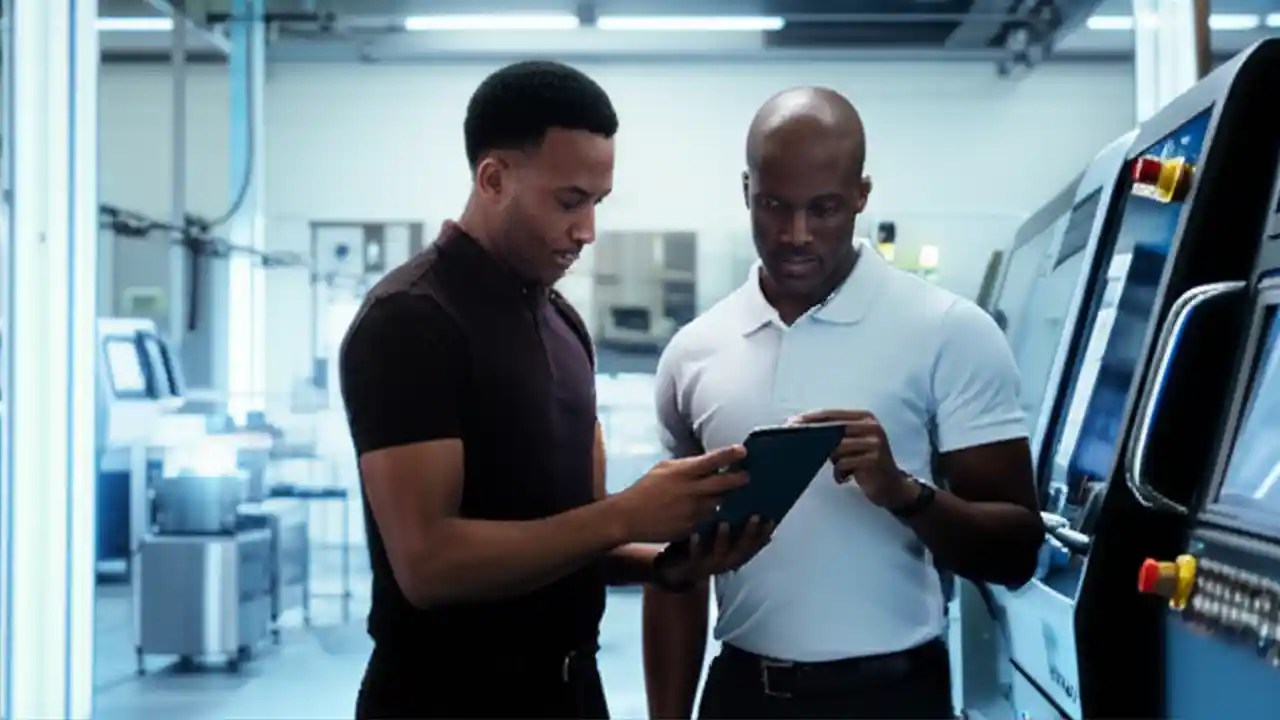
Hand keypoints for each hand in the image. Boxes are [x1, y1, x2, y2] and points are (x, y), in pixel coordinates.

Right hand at [614, 445, 748, 542]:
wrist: (628, 517)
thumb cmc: (646, 489)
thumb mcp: (664, 469)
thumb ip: (687, 465)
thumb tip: (708, 461)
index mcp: (683, 472)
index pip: (712, 460)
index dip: (730, 454)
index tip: (744, 450)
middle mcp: (690, 491)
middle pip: (724, 483)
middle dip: (740, 479)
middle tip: (748, 476)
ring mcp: (692, 511)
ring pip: (721, 503)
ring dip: (730, 498)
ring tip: (739, 494)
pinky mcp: (692, 527)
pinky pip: (711, 519)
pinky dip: (718, 514)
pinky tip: (724, 512)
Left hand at [659, 518, 775, 585]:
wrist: (678, 571)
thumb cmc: (705, 547)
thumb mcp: (723, 538)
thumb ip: (738, 526)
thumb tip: (755, 506)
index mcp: (738, 554)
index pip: (756, 543)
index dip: (765, 533)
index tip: (771, 518)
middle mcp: (728, 561)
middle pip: (743, 549)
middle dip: (749, 533)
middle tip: (755, 516)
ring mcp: (711, 564)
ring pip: (721, 552)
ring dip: (724, 538)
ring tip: (724, 523)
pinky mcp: (693, 565)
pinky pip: (695, 556)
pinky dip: (697, 546)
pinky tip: (695, 534)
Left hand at [789, 409, 918, 508]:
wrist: (892, 487)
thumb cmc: (865, 464)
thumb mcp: (852, 444)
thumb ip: (834, 435)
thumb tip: (801, 430)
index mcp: (865, 418)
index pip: (831, 414)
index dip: (810, 418)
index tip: (791, 423)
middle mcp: (872, 427)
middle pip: (833, 428)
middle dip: (813, 436)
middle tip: (795, 443)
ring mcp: (874, 443)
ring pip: (837, 447)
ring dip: (833, 461)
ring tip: (842, 470)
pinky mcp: (874, 460)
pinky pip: (844, 463)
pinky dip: (840, 473)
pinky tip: (845, 478)